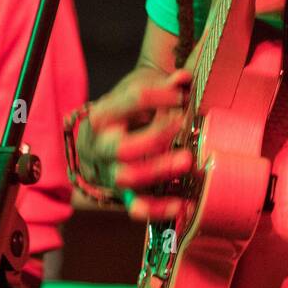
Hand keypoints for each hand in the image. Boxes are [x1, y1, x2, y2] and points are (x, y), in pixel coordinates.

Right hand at [77, 67, 194, 221]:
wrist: (106, 135)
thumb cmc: (127, 109)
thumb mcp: (141, 88)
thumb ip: (165, 84)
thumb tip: (183, 78)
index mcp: (104, 115)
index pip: (131, 101)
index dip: (159, 96)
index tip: (179, 95)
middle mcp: (101, 146)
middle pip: (121, 148)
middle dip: (155, 137)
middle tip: (181, 124)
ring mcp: (109, 172)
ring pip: (127, 178)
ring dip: (159, 169)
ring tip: (187, 160)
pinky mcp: (122, 194)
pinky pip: (136, 207)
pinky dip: (158, 209)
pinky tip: (183, 205)